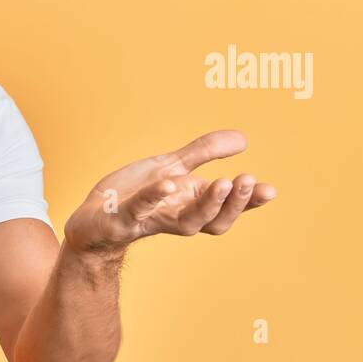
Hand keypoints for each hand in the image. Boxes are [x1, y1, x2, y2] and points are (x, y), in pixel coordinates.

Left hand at [63, 130, 276, 255]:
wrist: (91, 217)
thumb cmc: (133, 195)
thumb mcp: (171, 167)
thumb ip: (204, 153)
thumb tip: (244, 139)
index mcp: (191, 203)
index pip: (228, 208)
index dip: (249, 201)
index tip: (270, 190)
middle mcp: (177, 217)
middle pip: (214, 220)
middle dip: (234, 203)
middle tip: (246, 180)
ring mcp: (150, 220)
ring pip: (186, 222)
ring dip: (206, 204)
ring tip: (222, 182)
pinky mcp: (122, 219)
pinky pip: (139, 210)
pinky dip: (153, 198)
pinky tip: (167, 184)